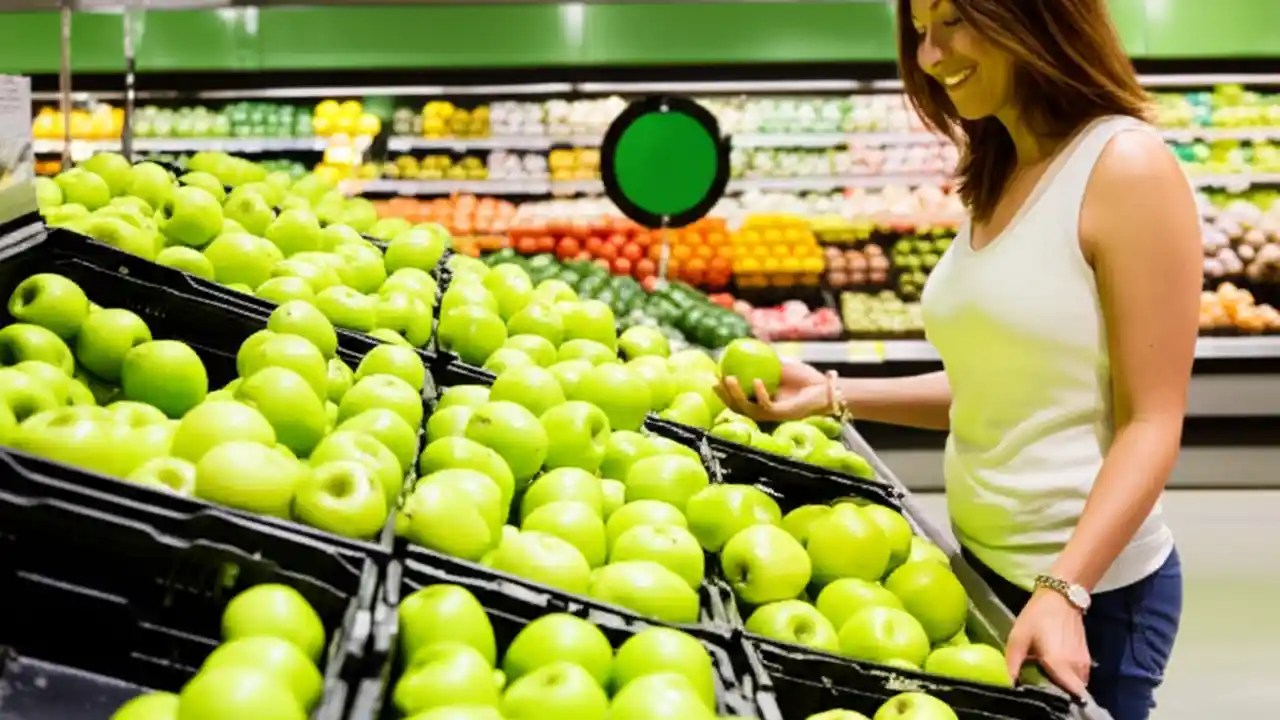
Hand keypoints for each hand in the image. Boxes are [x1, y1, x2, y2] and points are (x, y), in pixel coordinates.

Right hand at [716, 361, 831, 421]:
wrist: (825, 389)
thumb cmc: (806, 378)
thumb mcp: (782, 366)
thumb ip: (767, 360)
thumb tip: (750, 345)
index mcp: (761, 400)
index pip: (737, 398)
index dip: (723, 390)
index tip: (714, 375)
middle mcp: (763, 410)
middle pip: (737, 406)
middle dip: (724, 395)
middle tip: (715, 381)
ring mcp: (771, 414)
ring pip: (747, 408)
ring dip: (736, 394)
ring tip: (729, 379)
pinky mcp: (781, 414)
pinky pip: (766, 405)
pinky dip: (760, 393)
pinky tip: (756, 381)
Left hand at [1005, 589, 1090, 698]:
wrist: (1061, 596)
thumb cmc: (1038, 615)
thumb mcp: (1018, 637)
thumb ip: (1013, 663)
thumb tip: (1009, 684)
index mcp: (1060, 664)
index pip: (1067, 695)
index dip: (1054, 701)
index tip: (1039, 697)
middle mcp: (1077, 667)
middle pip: (1070, 693)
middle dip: (1056, 694)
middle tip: (1038, 686)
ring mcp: (1084, 663)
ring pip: (1076, 686)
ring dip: (1062, 685)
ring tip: (1044, 678)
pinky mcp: (1087, 658)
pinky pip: (1079, 677)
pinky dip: (1068, 678)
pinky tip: (1052, 669)